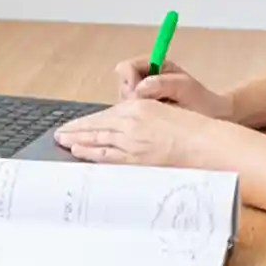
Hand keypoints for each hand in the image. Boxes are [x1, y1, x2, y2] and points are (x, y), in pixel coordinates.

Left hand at [54, 99, 222, 167]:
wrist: (206, 143)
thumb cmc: (190, 128)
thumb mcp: (162, 111)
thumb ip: (141, 117)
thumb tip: (122, 127)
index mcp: (138, 107)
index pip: (105, 114)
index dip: (88, 121)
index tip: (76, 124)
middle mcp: (131, 122)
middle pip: (96, 127)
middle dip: (76, 130)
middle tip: (60, 134)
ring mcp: (131, 142)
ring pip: (97, 141)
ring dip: (78, 142)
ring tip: (64, 142)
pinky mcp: (136, 159)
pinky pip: (108, 157)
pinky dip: (92, 155)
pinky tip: (80, 153)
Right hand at [114, 57, 236, 121]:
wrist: (212, 118)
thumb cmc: (201, 100)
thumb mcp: (185, 87)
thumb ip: (163, 83)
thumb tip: (139, 88)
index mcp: (154, 66)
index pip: (126, 67)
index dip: (129, 80)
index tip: (140, 94)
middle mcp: (144, 78)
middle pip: (122, 85)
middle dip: (132, 98)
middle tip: (152, 107)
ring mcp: (141, 96)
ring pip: (123, 101)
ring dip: (136, 110)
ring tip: (158, 115)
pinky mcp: (143, 112)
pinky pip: (130, 115)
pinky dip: (139, 119)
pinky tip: (155, 123)